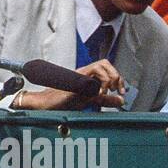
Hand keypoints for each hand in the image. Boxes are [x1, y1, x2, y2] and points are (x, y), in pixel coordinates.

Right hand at [12, 60, 126, 110]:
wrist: (45, 104)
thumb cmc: (64, 101)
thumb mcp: (89, 100)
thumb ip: (105, 99)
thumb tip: (121, 100)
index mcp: (89, 76)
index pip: (108, 68)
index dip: (119, 78)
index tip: (122, 92)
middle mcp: (84, 73)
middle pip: (105, 62)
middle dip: (116, 76)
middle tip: (117, 90)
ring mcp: (78, 76)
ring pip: (99, 65)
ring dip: (108, 78)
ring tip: (105, 92)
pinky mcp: (73, 82)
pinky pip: (89, 77)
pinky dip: (97, 84)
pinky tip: (97, 94)